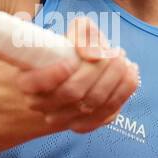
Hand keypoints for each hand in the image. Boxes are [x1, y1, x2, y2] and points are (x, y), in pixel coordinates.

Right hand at [14, 15, 139, 133]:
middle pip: (73, 91)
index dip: (52, 75)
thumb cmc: (67, 50)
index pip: (36, 83)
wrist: (66, 79)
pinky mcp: (86, 124)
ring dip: (115, 78)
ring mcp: (63, 118)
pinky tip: (131, 72)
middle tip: (114, 52)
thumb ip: (81, 33)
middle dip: (98, 70)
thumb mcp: (71, 33)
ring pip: (93, 103)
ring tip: (122, 58)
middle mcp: (41, 104)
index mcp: (26, 81)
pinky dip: (123, 92)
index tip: (70, 61)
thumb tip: (93, 54)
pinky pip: (106, 115)